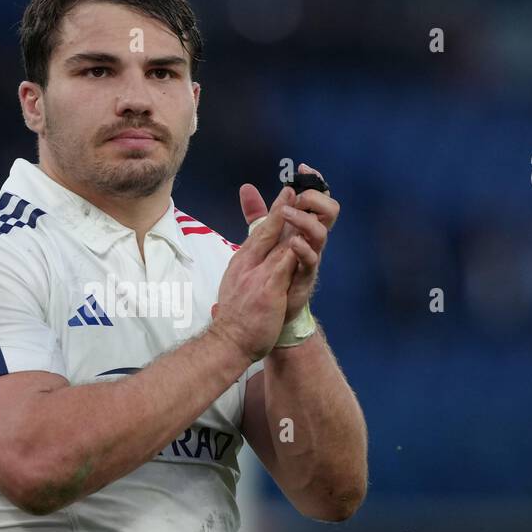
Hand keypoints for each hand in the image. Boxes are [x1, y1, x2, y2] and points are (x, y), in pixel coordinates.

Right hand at [209, 187, 298, 361]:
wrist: (229, 342)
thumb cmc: (236, 317)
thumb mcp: (239, 285)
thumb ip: (248, 266)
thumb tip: (250, 253)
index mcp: (242, 262)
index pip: (259, 232)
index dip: (273, 212)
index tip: (286, 194)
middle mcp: (247, 264)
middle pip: (266, 231)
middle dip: (281, 208)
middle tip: (294, 189)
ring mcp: (256, 275)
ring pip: (275, 242)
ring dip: (289, 222)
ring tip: (301, 203)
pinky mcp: (267, 288)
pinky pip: (282, 264)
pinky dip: (293, 249)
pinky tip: (303, 236)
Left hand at [238, 163, 338, 322]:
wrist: (266, 307)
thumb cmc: (269, 269)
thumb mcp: (261, 236)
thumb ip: (257, 213)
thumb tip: (247, 188)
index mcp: (303, 227)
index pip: (315, 199)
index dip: (315, 182)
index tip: (304, 169)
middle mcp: (310, 239)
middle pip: (329, 211)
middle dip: (316, 198)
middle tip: (300, 195)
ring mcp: (310, 257)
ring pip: (322, 233)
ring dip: (306, 220)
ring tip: (289, 213)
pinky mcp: (305, 277)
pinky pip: (311, 260)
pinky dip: (304, 249)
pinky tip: (294, 242)